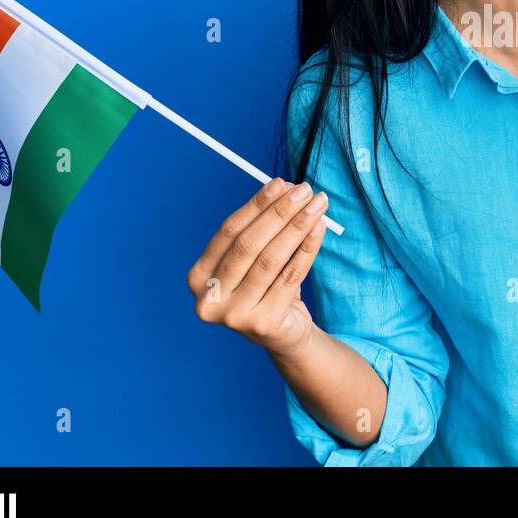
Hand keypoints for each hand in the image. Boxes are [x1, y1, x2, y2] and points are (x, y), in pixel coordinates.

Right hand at [187, 177, 329, 357]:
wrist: (283, 334)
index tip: (281, 183)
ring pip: (271, 259)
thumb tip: (284, 187)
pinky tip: (319, 228)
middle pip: (249, 244)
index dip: (257, 205)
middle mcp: (210, 297)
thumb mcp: (254, 259)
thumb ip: (261, 227)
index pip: (229, 231)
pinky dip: (308, 248)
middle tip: (305, 190)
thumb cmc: (266, 288)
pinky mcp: (263, 323)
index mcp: (199, 276)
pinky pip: (291, 276)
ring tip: (317, 205)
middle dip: (280, 213)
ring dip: (297, 226)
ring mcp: (234, 314)